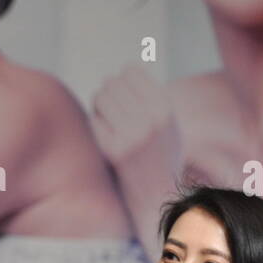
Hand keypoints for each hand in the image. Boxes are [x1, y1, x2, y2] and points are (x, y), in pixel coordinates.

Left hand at [90, 63, 182, 187]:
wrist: (157, 194)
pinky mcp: (112, 151)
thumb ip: (152, 95)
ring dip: (100, 103)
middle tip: (112, 104)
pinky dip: (96, 122)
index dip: (122, 78)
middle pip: (112, 83)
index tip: (123, 90)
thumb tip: (125, 68)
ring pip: (100, 98)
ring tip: (109, 116)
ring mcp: (130, 136)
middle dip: (109, 90)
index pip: (130, 71)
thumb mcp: (168, 121)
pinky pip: (94, 120)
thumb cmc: (161, 153)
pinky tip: (106, 132)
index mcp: (165, 108)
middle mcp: (149, 120)